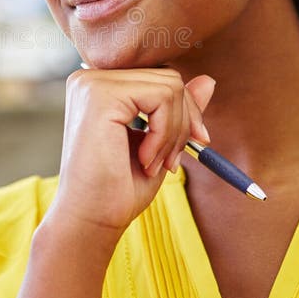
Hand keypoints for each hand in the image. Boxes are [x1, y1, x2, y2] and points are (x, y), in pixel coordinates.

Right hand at [48, 67, 215, 243]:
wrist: (90, 221)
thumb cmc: (118, 188)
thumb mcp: (159, 143)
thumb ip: (178, 109)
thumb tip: (209, 80)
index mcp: (99, 85)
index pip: (160, 76)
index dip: (184, 110)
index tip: (191, 144)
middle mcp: (90, 77)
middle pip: (168, 77)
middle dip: (183, 123)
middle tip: (171, 162)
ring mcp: (92, 82)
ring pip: (169, 86)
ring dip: (174, 133)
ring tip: (155, 164)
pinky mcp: (100, 95)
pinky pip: (161, 97)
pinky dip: (165, 134)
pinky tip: (146, 160)